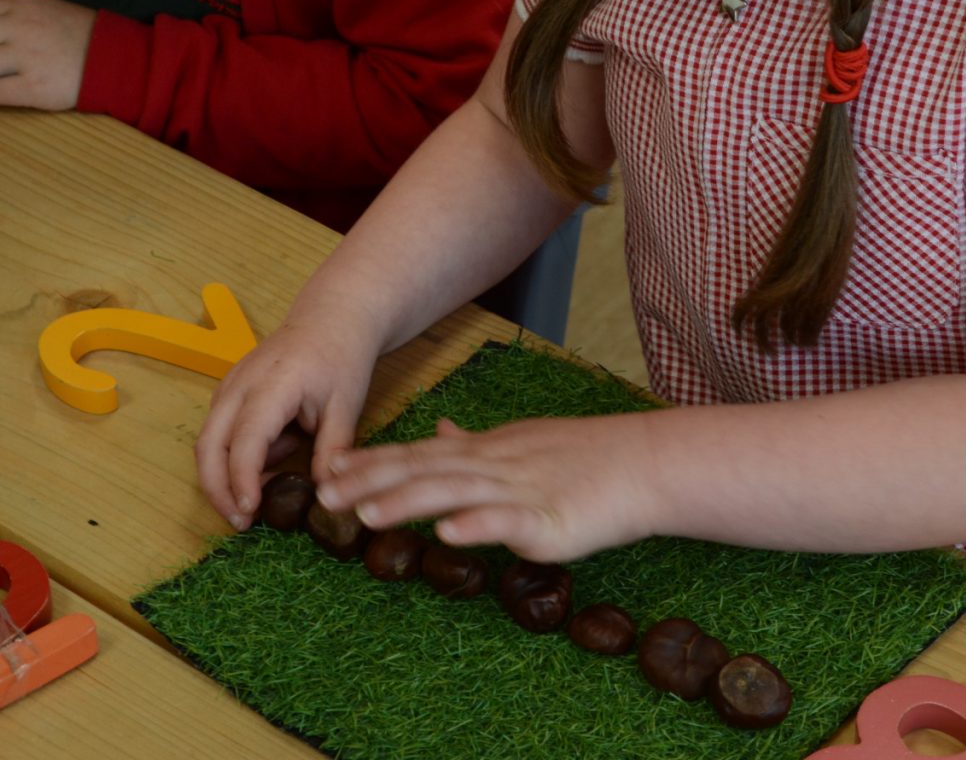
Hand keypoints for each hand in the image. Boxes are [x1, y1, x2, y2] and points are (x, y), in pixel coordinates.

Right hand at [195, 315, 376, 530]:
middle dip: (217, 490)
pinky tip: (276, 457)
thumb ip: (332, 449)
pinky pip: (221, 433)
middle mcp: (239, 386)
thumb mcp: (347, 405)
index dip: (242, 481)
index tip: (249, 513)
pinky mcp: (230, 393)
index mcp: (271, 385)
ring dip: (225, 476)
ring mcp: (229, 388)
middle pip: (208, 446)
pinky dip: (237, 457)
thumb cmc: (341, 358)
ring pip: (209, 442)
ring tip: (265, 496)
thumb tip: (325, 494)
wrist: (332, 318)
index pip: (244, 442)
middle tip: (241, 523)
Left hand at [316, 412, 662, 562]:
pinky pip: (508, 522)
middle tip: (323, 495)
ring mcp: (520, 491)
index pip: (419, 456)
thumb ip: (473, 444)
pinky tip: (448, 535)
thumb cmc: (584, 458)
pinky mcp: (549, 519)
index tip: (329, 469)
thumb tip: (437, 431)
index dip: (373, 462)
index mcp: (485, 453)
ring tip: (366, 515)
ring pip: (455, 493)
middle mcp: (494, 467)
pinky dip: (477, 526)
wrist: (642, 463)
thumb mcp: (520, 442)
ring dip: (408, 502)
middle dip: (372, 483)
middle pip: (424, 473)